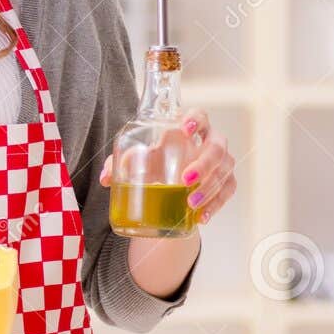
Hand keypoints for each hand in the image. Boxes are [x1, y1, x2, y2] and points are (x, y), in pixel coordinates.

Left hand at [99, 107, 235, 225]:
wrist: (170, 180)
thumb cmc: (155, 160)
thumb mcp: (139, 158)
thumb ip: (121, 163)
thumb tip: (105, 178)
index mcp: (188, 129)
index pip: (200, 115)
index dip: (196, 120)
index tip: (184, 130)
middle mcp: (210, 142)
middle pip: (217, 147)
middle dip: (204, 163)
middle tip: (185, 179)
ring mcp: (221, 162)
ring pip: (225, 170)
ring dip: (209, 188)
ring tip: (190, 204)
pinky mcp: (226, 181)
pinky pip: (228, 191)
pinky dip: (216, 205)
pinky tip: (202, 217)